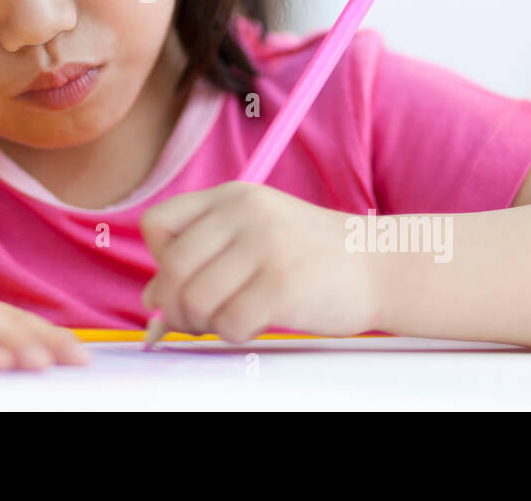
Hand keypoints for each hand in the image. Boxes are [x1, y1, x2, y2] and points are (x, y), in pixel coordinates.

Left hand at [139, 182, 382, 342]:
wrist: (379, 264)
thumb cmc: (309, 256)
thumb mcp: (255, 235)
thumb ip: (203, 257)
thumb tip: (150, 300)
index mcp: (231, 196)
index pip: (157, 224)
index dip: (160, 260)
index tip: (188, 277)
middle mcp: (243, 215)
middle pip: (171, 270)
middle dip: (175, 306)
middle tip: (197, 319)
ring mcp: (264, 247)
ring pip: (194, 301)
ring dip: (203, 324)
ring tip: (227, 321)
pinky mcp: (282, 284)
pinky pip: (228, 323)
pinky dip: (233, 335)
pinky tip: (253, 325)